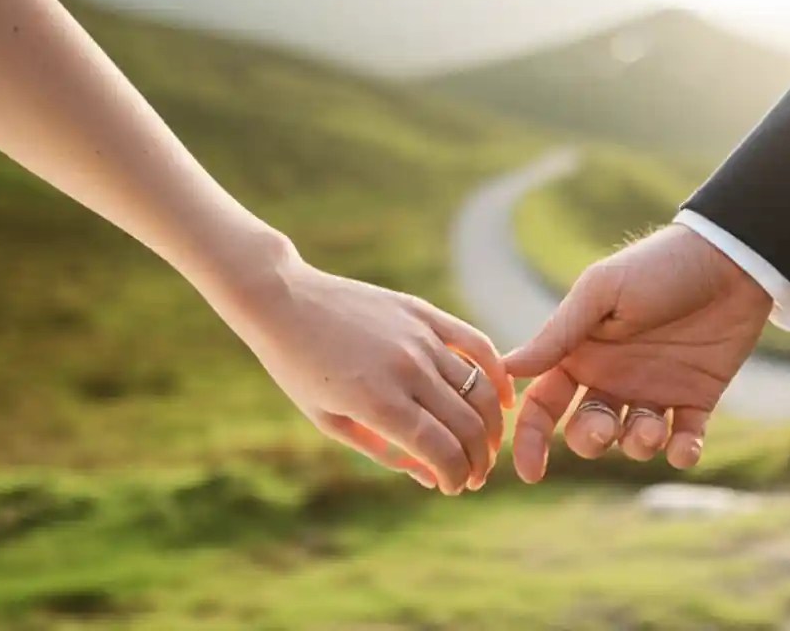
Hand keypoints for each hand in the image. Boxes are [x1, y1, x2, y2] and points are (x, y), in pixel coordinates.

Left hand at [227, 246, 514, 495]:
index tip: (455, 488)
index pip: (440, 450)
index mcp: (378, 402)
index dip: (456, 476)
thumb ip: (384, 452)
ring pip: (480, 390)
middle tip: (475, 475)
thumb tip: (431, 477)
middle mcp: (406, 370)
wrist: (285, 302)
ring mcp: (420, 338)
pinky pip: (477, 345)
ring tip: (486, 445)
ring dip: (490, 426)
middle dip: (478, 459)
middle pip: (467, 425)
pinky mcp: (425, 314)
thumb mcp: (331, 421)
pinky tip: (505, 399)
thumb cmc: (299, 369)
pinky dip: (499, 374)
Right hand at [504, 225, 770, 482]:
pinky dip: (681, 452)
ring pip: (633, 441)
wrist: (732, 259)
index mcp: (582, 352)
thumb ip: (559, 333)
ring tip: (653, 427)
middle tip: (605, 428)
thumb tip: (508, 369)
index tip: (530, 472)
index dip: (530, 439)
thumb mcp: (602, 291)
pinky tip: (683, 447)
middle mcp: (613, 377)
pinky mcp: (696, 398)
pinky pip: (683, 441)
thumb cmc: (660, 266)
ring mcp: (655, 390)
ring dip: (638, 444)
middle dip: (590, 439)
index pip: (543, 404)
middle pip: (585, 430)